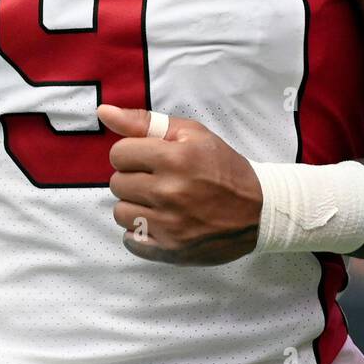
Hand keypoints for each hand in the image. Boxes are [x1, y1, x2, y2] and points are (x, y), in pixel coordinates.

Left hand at [98, 103, 262, 264]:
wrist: (259, 211)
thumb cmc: (223, 167)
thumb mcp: (192, 134)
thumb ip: (144, 122)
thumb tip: (103, 112)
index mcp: (175, 159)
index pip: (118, 154)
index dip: (132, 153)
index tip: (150, 159)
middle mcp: (169, 193)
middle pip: (117, 183)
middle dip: (134, 178)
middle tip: (159, 180)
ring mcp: (169, 226)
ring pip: (120, 212)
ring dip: (135, 205)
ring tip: (159, 201)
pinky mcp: (170, 250)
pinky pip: (130, 240)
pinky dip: (140, 231)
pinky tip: (160, 222)